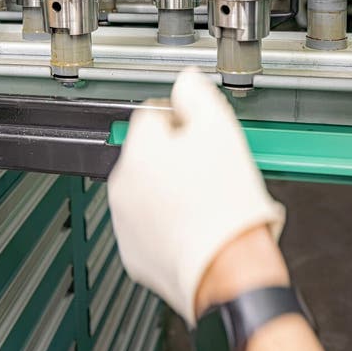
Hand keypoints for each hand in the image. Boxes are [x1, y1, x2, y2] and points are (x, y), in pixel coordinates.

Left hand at [108, 67, 284, 325]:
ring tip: (206, 200)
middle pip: (149, 153)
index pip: (153, 114)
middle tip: (210, 169)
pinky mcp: (134, 252)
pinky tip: (195, 224)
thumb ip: (197, 94)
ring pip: (147, 190)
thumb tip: (186, 82)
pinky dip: (167, 223)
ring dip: (170, 189)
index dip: (184, 120)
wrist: (229, 269)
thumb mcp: (220, 129)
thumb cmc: (227, 206)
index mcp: (138, 149)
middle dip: (176, 156)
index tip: (203, 135)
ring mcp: (125, 220)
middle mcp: (122, 183)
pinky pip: (149, 225)